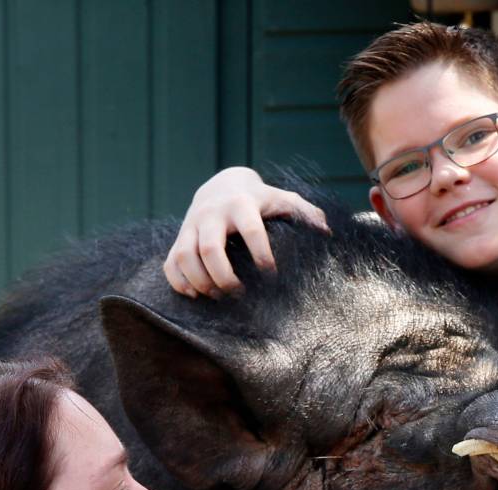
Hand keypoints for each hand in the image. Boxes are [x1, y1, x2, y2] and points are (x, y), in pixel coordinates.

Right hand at [163, 167, 328, 297]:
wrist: (221, 186)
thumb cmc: (259, 199)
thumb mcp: (283, 199)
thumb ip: (305, 213)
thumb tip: (327, 232)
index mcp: (242, 204)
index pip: (251, 230)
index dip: (262, 254)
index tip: (271, 274)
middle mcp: (212, 214)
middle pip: (210, 248)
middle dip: (223, 276)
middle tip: (238, 293)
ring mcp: (191, 225)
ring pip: (186, 256)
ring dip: (200, 282)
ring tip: (218, 296)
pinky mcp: (178, 237)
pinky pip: (170, 263)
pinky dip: (179, 282)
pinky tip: (195, 295)